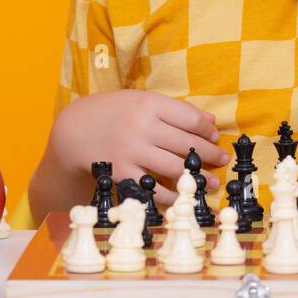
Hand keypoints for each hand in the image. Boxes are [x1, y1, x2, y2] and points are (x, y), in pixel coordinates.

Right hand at [49, 90, 228, 204]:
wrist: (74, 131)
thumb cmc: (113, 113)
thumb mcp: (141, 101)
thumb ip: (175, 110)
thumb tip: (210, 121)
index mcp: (148, 104)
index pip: (190, 119)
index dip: (207, 130)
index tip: (214, 136)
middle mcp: (141, 127)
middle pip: (187, 144)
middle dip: (210, 154)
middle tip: (222, 159)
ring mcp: (132, 152)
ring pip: (175, 168)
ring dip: (199, 178)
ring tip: (212, 182)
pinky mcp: (123, 174)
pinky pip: (154, 189)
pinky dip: (172, 196)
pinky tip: (184, 197)